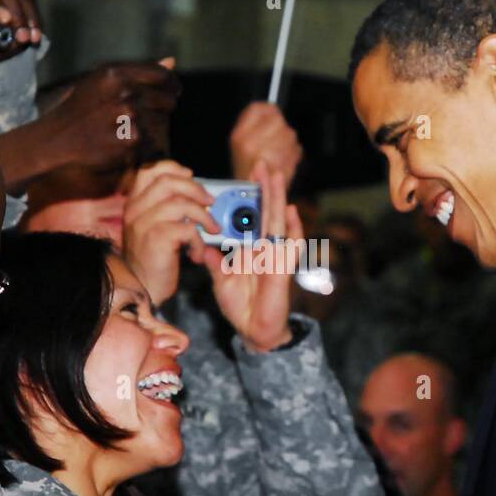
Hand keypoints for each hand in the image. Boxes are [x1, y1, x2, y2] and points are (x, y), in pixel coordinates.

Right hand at [0, 58, 180, 192]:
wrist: (57, 139)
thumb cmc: (82, 107)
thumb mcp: (103, 81)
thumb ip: (139, 71)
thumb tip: (173, 61)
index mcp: (116, 73)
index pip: (163, 76)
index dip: (172, 85)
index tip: (172, 92)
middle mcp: (124, 92)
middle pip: (168, 100)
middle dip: (163, 108)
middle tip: (146, 115)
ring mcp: (128, 118)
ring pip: (162, 122)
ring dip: (154, 127)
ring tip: (132, 129)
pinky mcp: (130, 141)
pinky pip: (153, 142)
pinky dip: (145, 145)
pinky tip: (127, 142)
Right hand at [121, 159, 219, 303]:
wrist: (143, 289)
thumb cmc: (153, 259)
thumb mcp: (153, 227)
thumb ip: (167, 208)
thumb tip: (197, 193)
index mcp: (134, 203)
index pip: (150, 171)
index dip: (173, 168)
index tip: (191, 176)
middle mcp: (135, 210)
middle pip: (168, 182)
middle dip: (196, 189)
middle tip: (211, 204)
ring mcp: (143, 224)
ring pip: (180, 204)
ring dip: (204, 217)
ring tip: (212, 230)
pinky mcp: (156, 239)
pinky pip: (187, 229)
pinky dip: (199, 241)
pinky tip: (198, 253)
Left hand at [201, 160, 299, 351]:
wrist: (253, 331)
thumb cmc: (240, 306)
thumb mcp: (220, 280)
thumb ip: (214, 261)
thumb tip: (203, 245)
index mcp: (251, 248)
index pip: (253, 217)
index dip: (253, 197)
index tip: (250, 176)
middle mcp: (266, 248)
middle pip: (267, 212)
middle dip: (266, 188)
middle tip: (263, 164)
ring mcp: (276, 257)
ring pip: (279, 222)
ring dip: (279, 200)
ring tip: (277, 177)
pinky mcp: (283, 270)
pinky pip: (291, 247)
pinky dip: (292, 229)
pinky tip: (291, 212)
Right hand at [230, 101, 301, 187]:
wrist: (252, 200)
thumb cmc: (250, 175)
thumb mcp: (243, 145)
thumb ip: (256, 126)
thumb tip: (271, 110)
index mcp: (239, 135)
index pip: (258, 109)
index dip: (270, 111)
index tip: (274, 116)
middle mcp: (249, 142)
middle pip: (277, 120)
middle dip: (282, 131)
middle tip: (278, 144)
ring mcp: (264, 153)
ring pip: (289, 135)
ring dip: (289, 145)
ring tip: (280, 157)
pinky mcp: (279, 164)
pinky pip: (295, 150)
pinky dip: (294, 156)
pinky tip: (284, 164)